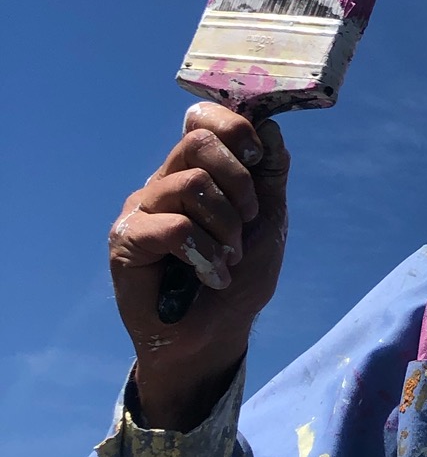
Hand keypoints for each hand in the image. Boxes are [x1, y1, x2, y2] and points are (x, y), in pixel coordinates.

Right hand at [109, 103, 288, 428]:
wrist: (214, 336)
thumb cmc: (240, 277)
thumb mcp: (268, 219)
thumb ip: (269, 173)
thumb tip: (271, 126)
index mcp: (197, 170)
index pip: (201, 120)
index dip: (233, 126)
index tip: (256, 155)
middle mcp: (165, 182)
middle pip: (196, 141)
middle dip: (238, 178)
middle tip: (251, 219)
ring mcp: (142, 209)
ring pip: (189, 184)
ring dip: (226, 224)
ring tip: (230, 258)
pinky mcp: (126, 242)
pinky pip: (172, 227)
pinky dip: (204, 253)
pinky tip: (212, 275)